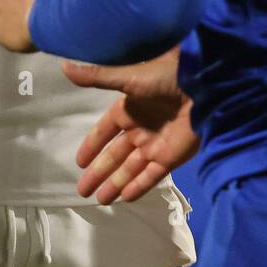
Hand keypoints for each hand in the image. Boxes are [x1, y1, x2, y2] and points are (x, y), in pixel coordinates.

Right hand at [71, 48, 198, 203]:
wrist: (202, 87)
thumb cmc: (163, 78)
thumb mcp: (127, 77)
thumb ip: (96, 78)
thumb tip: (63, 66)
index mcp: (127, 110)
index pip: (104, 132)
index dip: (92, 146)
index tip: (79, 163)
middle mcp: (139, 129)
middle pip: (114, 156)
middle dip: (99, 173)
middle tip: (82, 191)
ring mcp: (155, 145)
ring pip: (130, 169)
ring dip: (115, 184)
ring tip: (100, 200)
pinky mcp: (171, 157)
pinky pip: (151, 175)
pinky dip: (139, 186)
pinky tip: (124, 198)